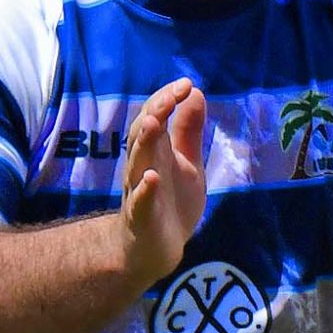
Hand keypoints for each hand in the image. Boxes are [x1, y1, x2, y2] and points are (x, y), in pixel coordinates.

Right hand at [121, 79, 207, 285]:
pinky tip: (151, 178)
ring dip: (144, 143)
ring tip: (154, 123)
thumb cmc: (170, 200)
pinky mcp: (141, 219)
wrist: (155, 249)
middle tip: (170, 96)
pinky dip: (144, 190)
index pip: (154, 118)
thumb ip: (189, 130)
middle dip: (155, 114)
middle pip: (143, 135)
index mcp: (154, 151)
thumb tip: (195, 92)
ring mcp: (139, 193)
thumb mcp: (187, 162)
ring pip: (136, 164)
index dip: (167, 100)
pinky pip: (139, 203)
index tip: (186, 83)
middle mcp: (142, 167)